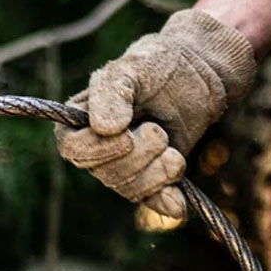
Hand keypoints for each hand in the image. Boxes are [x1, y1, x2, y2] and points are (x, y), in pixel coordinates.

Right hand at [55, 9, 254, 218]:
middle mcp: (100, 147)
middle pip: (106, 174)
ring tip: (173, 149)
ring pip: (132, 189)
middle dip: (139, 158)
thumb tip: (104, 128)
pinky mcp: (157, 176)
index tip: (127, 136)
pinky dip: (168, 203)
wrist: (197, 77)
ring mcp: (129, 165)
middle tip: (159, 131)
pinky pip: (156, 200)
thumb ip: (113, 93)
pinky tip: (180, 203)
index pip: (72, 149)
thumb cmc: (159, 67)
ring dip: (158, 173)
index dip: (97, 150)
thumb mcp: (133, 70)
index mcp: (81, 120)